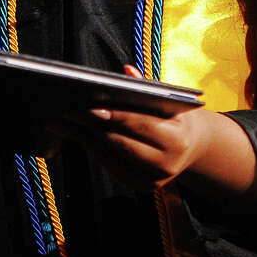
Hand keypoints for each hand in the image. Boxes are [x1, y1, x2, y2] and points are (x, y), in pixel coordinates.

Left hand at [52, 65, 256, 201]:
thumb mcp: (171, 100)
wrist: (194, 149)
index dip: (116, 117)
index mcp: (177, 140)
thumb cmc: (178, 117)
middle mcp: (165, 164)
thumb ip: (149, 86)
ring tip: (61, 121)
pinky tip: (75, 134)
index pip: (141, 126)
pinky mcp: (139, 186)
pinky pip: (110, 166)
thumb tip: (127, 70)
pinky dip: (92, 148)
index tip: (92, 107)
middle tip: (68, 111)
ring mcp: (152, 180)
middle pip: (121, 144)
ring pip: (111, 157)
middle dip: (93, 127)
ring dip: (84, 138)